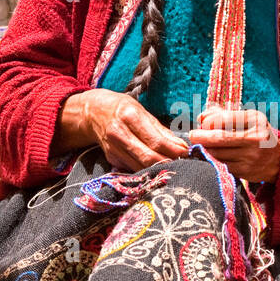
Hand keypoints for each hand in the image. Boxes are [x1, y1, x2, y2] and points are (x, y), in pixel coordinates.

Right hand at [57, 89, 189, 171]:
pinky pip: (133, 169)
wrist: (92, 113)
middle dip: (168, 163)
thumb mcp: (142, 112)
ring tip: (174, 168)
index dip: (173, 150)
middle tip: (184, 165)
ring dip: (159, 170)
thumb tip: (181, 147)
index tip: (187, 154)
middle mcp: (119, 134)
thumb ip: (161, 130)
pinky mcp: (111, 159)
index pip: (156, 140)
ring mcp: (114, 149)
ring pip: (141, 167)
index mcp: (130, 117)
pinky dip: (147, 171)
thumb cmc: (123, 109)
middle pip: (148, 157)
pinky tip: (157, 169)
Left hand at [188, 106, 279, 181]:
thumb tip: (201, 118)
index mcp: (256, 120)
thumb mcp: (247, 119)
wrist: (277, 159)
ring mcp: (251, 157)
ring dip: (204, 149)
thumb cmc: (256, 134)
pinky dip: (211, 161)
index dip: (208, 121)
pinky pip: (221, 165)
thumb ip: (223, 115)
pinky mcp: (245, 171)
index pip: (225, 119)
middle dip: (201, 137)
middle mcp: (256, 138)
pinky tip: (208, 157)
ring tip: (200, 146)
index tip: (200, 123)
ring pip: (217, 153)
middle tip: (193, 136)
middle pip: (220, 138)